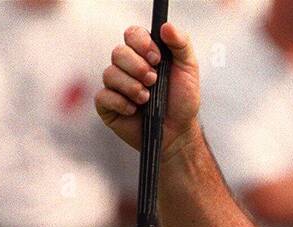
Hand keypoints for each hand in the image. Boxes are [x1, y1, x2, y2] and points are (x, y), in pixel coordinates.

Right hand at [96, 22, 200, 155]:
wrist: (178, 132)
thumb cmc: (182, 101)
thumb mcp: (189, 69)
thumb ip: (181, 44)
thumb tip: (166, 26)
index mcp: (143, 54)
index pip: (132, 35)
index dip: (141, 44)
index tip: (157, 59)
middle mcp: (126, 67)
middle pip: (118, 52)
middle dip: (137, 67)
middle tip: (153, 81)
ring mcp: (115, 86)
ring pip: (110, 74)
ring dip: (132, 87)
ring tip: (147, 99)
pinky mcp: (108, 105)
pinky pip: (103, 96)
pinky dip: (121, 103)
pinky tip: (134, 110)